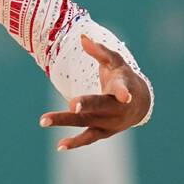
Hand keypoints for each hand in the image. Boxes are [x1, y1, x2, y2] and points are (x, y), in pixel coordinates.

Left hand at [39, 33, 150, 150]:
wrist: (139, 104)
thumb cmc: (123, 77)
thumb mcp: (115, 62)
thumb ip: (100, 51)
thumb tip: (82, 37)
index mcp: (123, 88)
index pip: (122, 89)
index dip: (123, 92)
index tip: (125, 96)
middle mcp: (117, 108)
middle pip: (99, 106)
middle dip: (86, 106)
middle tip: (72, 106)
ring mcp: (110, 122)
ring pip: (87, 122)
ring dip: (66, 120)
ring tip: (44, 120)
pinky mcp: (104, 133)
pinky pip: (88, 138)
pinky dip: (74, 142)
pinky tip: (59, 146)